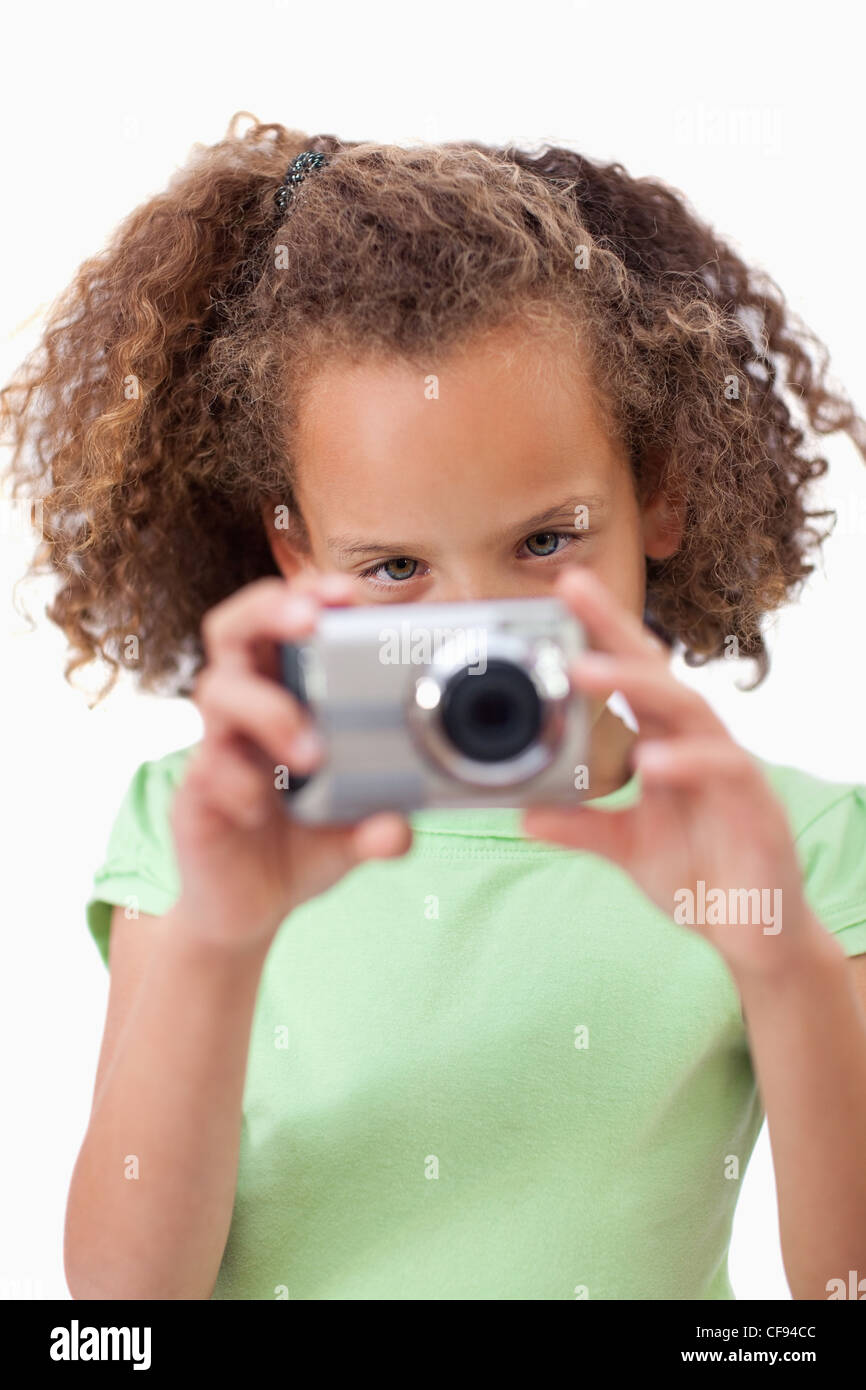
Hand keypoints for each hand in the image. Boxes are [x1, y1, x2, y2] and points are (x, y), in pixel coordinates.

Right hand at [170, 571, 411, 954]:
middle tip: (311, 622)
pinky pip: (205, 769)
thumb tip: (399, 828)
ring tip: (311, 751)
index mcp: (282, 695)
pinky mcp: (193, 795)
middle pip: (233, 628)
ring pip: (217, 691)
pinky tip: (262, 806)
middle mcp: (243, 711)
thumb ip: (379, 826)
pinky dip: (238, 782)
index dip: (308, 596)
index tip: (346, 594)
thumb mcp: (354, 834)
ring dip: (269, 709)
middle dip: (270, 610)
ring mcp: (214, 749)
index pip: (284, 624)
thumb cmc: (299, 844)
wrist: (244, 909)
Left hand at [523, 566, 819, 979]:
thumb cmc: (698, 875)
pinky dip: (686, 762)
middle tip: (573, 593)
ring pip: (689, 708)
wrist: (754, 934)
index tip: (562, 591)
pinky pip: (723, 771)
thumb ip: (580, 827)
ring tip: (586, 670)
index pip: (634, 676)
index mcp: (669, 743)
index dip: (602, 632)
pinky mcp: (755, 805)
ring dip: (638, 686)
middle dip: (616, 630)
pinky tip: (652, 760)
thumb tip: (524, 814)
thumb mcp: (625, 848)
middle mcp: (699, 744)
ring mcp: (729, 770)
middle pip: (659, 672)